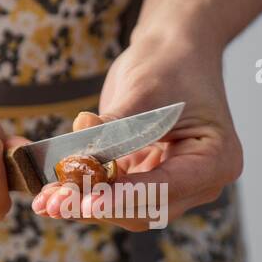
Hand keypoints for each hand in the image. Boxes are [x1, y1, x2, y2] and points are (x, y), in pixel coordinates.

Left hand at [31, 28, 242, 229]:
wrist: (174, 51)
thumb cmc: (169, 64)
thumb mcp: (143, 90)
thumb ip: (113, 125)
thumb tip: (78, 144)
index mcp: (216, 158)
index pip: (166, 188)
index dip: (124, 197)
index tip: (88, 200)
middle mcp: (201, 182)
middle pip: (145, 208)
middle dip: (96, 206)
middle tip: (53, 203)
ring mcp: (175, 186)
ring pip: (126, 209)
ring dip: (84, 204)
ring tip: (45, 200)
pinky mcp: (147, 182)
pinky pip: (115, 196)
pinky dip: (85, 193)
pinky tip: (52, 193)